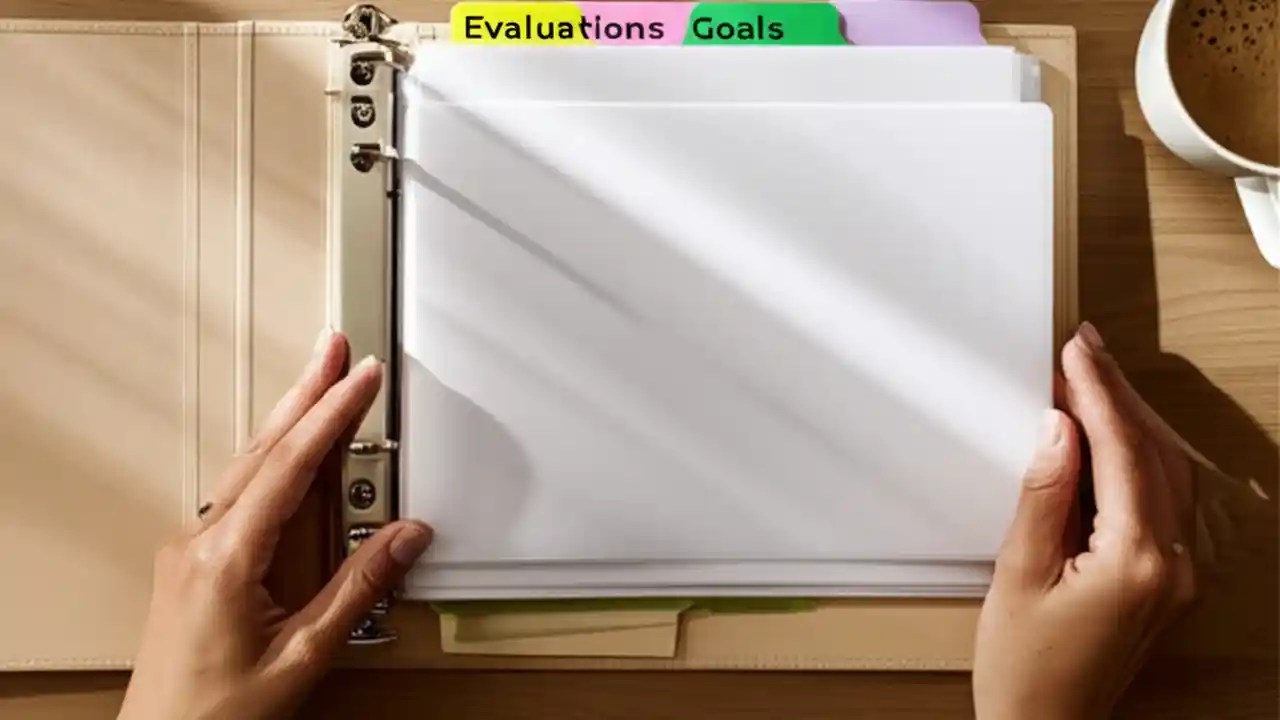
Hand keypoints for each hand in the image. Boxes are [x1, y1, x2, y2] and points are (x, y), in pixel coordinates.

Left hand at [119, 331, 432, 719]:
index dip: (332, 414)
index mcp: (225, 559)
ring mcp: (190, 550)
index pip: (290, 465)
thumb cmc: (215, 715)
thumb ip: (358, 591)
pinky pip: (238, 493)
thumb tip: (405, 537)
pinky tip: (289, 451)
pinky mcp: (192, 563)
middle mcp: (199, 543)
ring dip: (289, 421)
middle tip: (336, 348)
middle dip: (306, 393)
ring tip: (322, 383)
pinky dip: (273, 460)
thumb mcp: (303, 656)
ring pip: (248, 467)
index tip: (362, 377)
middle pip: (264, 449)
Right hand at [974, 323, 1198, 719]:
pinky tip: (1113, 437)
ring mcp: (1178, 575)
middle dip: (1119, 395)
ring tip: (1096, 379)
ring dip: (1135, 421)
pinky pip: (1167, 500)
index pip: (1122, 452)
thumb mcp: (1019, 572)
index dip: (1097, 394)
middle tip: (1086, 349)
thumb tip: (1057, 428)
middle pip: (1156, 453)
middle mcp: (1173, 566)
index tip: (1076, 352)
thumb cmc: (1024, 667)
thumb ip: (1044, 494)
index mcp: (1136, 561)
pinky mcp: (1167, 581)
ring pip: (1170, 472)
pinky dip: (1141, 457)